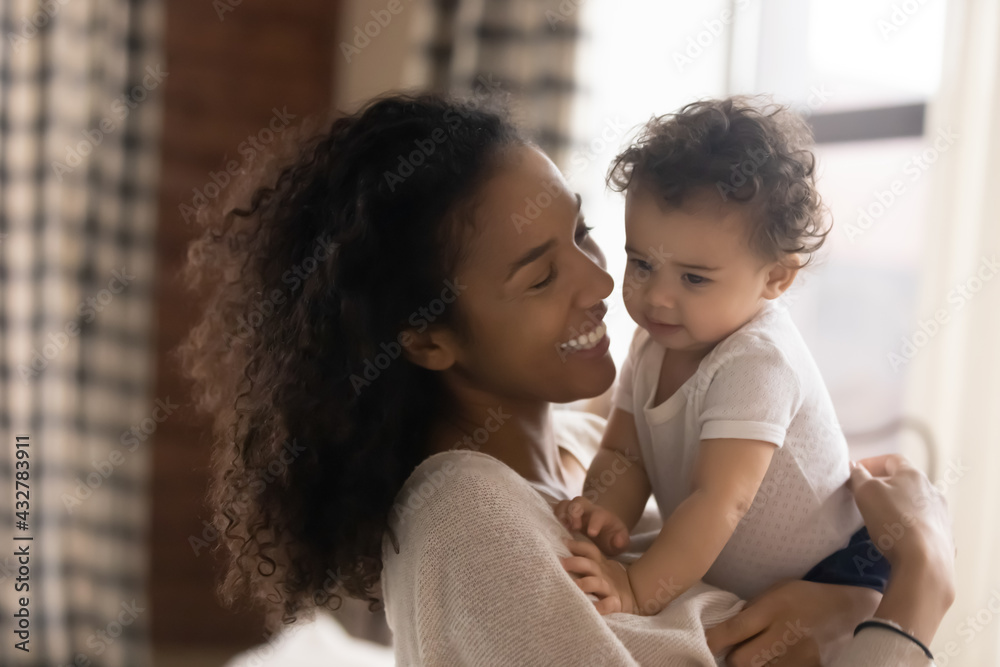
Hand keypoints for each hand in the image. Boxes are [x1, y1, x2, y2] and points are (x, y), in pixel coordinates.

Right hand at [554, 496, 629, 555]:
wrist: (603, 529)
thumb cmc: (611, 537)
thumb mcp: (620, 541)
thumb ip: (622, 541)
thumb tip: (618, 541)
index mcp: (602, 515)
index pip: (598, 514)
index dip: (594, 522)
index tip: (591, 534)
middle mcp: (586, 510)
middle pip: (578, 501)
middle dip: (574, 513)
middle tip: (573, 528)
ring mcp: (573, 511)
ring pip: (564, 504)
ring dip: (560, 514)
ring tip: (561, 528)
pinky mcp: (563, 515)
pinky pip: (554, 510)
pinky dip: (551, 516)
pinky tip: (550, 529)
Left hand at [560, 538, 637, 614]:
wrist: (635, 596)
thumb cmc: (609, 582)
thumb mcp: (601, 569)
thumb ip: (586, 563)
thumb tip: (563, 556)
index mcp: (600, 564)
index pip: (589, 550)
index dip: (577, 545)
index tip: (562, 541)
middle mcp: (603, 574)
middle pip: (589, 565)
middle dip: (575, 562)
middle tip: (561, 563)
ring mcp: (609, 588)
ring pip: (597, 583)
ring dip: (585, 583)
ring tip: (574, 585)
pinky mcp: (616, 603)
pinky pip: (608, 604)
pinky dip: (601, 607)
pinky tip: (592, 609)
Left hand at [705, 579, 880, 665]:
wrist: (848, 611)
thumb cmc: (805, 597)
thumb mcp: (775, 592)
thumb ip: (750, 612)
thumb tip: (722, 630)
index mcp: (773, 609)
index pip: (733, 631)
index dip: (712, 641)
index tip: (702, 643)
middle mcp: (785, 635)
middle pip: (742, 661)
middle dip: (731, 659)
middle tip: (731, 652)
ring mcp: (801, 658)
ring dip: (752, 666)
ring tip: (755, 655)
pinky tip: (771, 660)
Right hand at [848, 454, 955, 573]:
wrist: (925, 562)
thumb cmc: (894, 521)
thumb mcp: (867, 493)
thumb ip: (858, 476)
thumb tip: (855, 467)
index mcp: (914, 476)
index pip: (892, 459)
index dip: (872, 462)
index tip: (856, 471)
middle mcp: (932, 492)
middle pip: (905, 482)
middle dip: (884, 486)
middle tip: (865, 495)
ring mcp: (942, 515)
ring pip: (915, 504)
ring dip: (898, 506)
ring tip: (881, 518)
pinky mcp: (945, 538)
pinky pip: (923, 526)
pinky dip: (909, 526)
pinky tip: (898, 538)